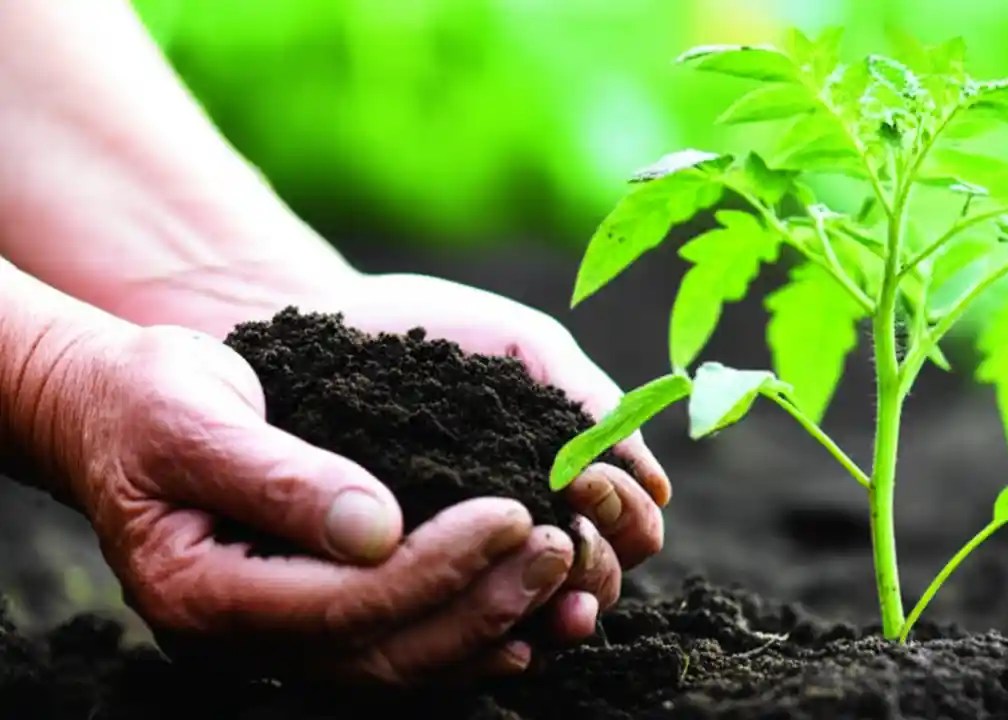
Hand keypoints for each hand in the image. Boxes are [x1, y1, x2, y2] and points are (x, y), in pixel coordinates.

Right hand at [27, 322, 581, 682]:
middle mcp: (242, 636)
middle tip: (558, 545)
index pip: (343, 604)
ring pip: (401, 663)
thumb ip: (277, 474)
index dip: (435, 567)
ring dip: (491, 624)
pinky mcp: (313, 615)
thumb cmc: (148, 401)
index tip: (510, 513)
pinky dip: (466, 633)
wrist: (115, 412)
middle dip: (481, 600)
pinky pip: (398, 646)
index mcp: (203, 592)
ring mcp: (278, 636)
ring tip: (562, 571)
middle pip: (383, 649)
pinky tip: (527, 610)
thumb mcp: (194, 417)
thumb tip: (378, 527)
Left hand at [302, 272, 669, 642]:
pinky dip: (492, 623)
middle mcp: (534, 528)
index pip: (634, 528)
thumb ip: (592, 403)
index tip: (586, 480)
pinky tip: (485, 607)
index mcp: (572, 477)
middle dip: (599, 558)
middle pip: (602, 580)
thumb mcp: (528, 349)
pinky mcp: (416, 579)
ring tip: (535, 572)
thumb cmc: (440, 332)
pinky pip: (467, 624)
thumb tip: (660, 486)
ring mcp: (477, 558)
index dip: (626, 513)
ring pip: (546, 612)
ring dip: (558, 600)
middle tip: (564, 520)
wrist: (335, 328)